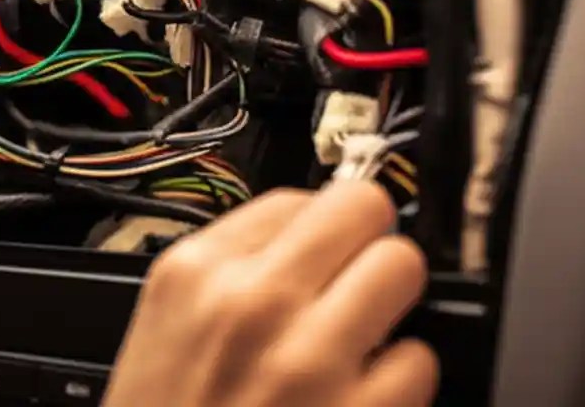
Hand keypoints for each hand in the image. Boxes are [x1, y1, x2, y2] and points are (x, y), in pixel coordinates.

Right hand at [104, 181, 435, 406]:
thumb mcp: (165, 335)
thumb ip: (230, 278)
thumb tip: (307, 242)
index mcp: (194, 275)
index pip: (296, 197)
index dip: (316, 230)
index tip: (321, 252)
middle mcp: (252, 302)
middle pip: (361, 207)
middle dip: (366, 243)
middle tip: (356, 281)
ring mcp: (308, 357)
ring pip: (402, 268)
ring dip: (389, 307)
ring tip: (360, 342)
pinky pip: (419, 359)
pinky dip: (401, 382)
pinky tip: (360, 400)